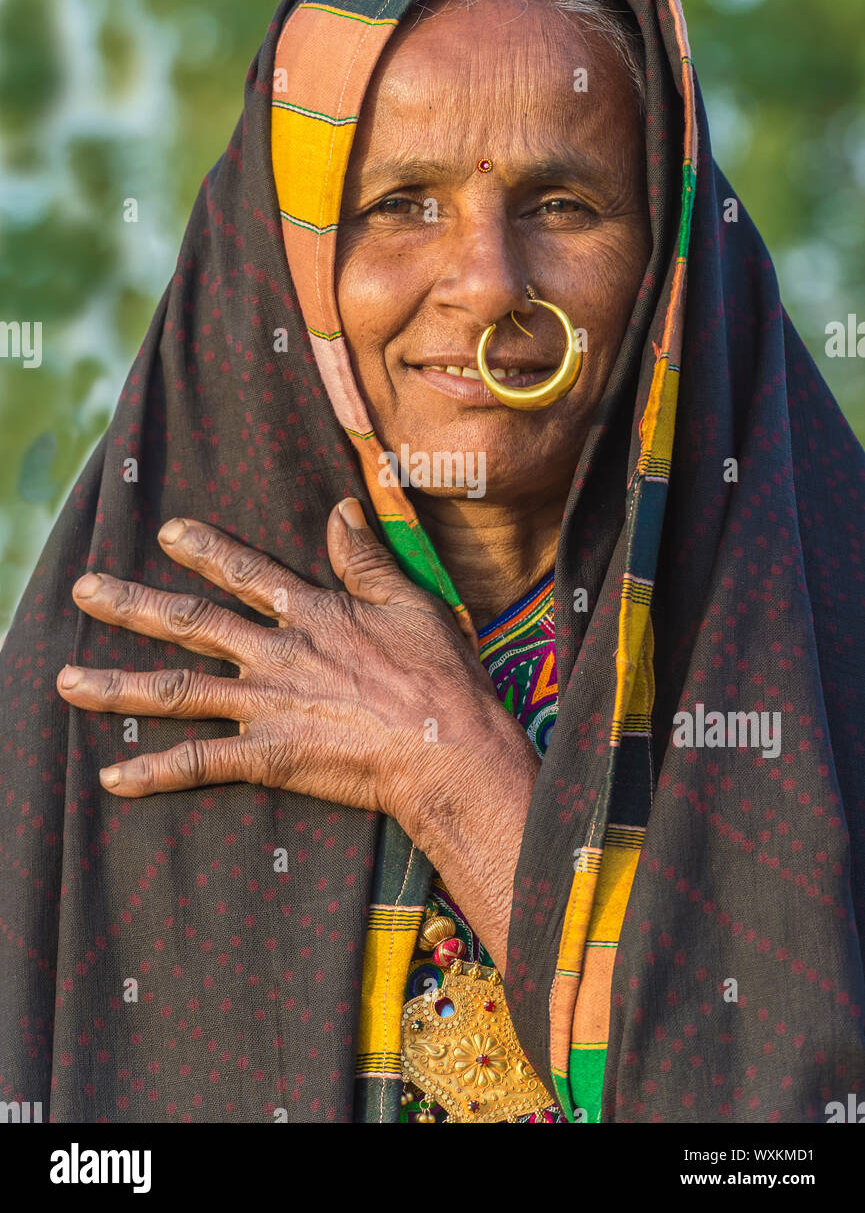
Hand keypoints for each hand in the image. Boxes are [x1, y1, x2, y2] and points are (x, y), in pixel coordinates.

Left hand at [55, 499, 506, 820]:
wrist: (448, 748)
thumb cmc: (440, 677)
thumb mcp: (408, 601)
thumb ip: (366, 556)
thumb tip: (341, 506)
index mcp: (311, 614)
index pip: (245, 572)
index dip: (205, 549)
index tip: (167, 533)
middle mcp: (275, 654)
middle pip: (190, 623)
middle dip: (132, 605)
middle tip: (84, 591)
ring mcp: (266, 705)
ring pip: (176, 691)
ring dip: (117, 686)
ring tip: (65, 682)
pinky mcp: (268, 757)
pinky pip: (198, 764)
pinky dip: (153, 773)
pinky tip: (112, 779)